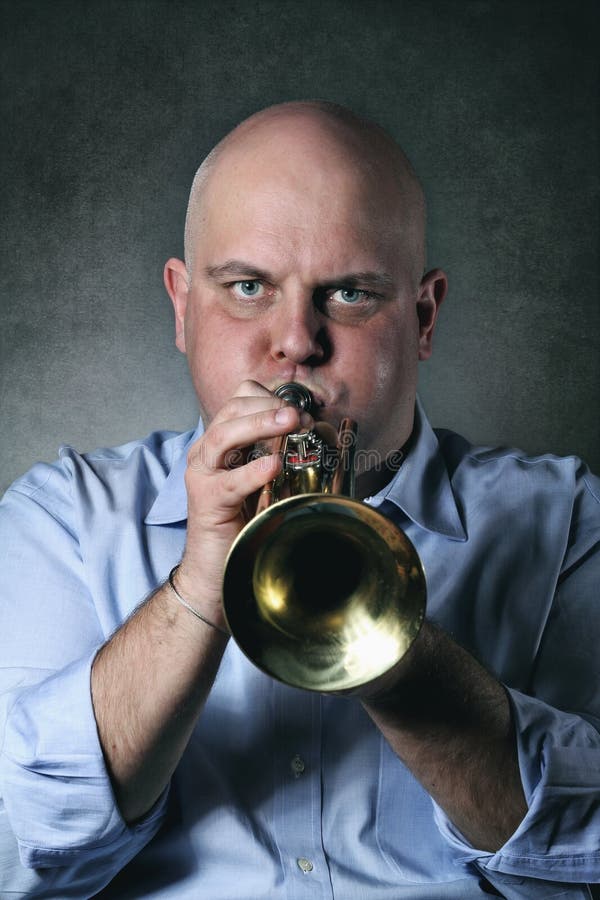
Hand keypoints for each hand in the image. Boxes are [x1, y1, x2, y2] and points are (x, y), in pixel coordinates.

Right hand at [175, 380, 312, 626]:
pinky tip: (274, 466)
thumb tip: (313, 431)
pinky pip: (229, 482)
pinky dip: (253, 471)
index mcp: (222, 441)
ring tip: (290, 424)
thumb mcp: (264, 478)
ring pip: (225, 436)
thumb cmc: (243, 522)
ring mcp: (203, 475)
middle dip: (270, 407)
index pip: (241, 399)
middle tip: (300, 415)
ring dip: (260, 425)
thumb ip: (277, 452)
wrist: (216, 569)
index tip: (303, 409)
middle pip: (233, 410)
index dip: (272, 398)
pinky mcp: (206, 502)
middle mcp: (207, 452)